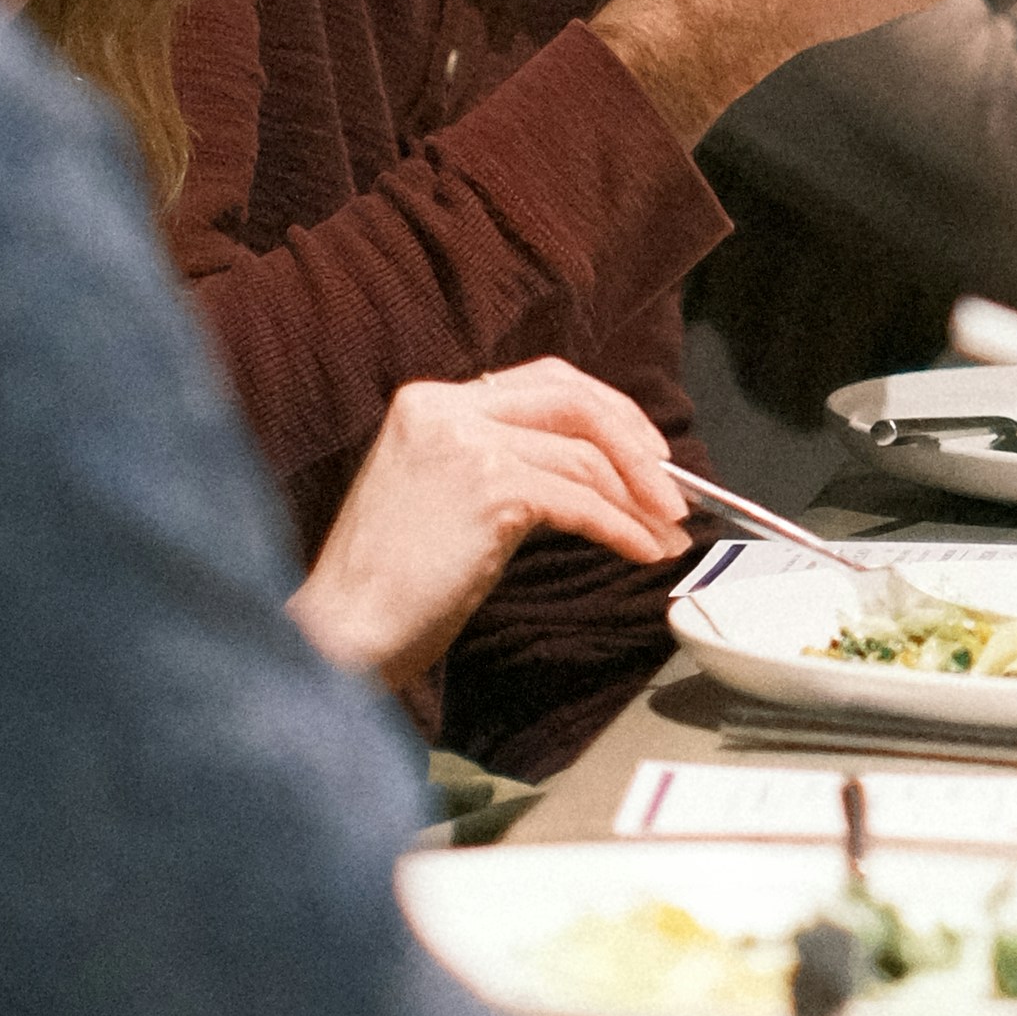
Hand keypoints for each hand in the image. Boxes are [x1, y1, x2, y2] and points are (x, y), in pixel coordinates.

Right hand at [290, 358, 694, 702]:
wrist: (342, 635)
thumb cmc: (393, 585)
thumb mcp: (444, 495)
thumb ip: (501, 460)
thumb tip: (594, 466)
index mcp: (430, 402)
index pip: (547, 381)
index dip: (610, 410)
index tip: (648, 450)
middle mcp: (446, 409)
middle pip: (576, 401)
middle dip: (637, 446)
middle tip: (674, 492)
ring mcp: (465, 443)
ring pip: (585, 456)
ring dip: (639, 500)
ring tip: (666, 536)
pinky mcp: (488, 489)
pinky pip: (581, 503)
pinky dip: (622, 529)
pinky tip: (642, 552)